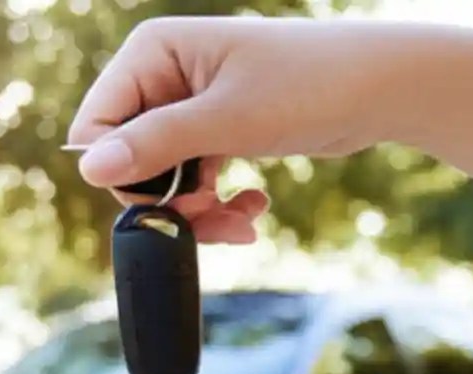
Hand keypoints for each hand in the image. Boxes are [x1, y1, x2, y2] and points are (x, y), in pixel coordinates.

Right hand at [66, 17, 392, 243]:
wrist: (382, 88)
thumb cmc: (310, 83)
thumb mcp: (229, 119)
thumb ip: (157, 144)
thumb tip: (89, 169)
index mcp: (152, 51)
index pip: (97, 125)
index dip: (124, 173)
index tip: (172, 200)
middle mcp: (164, 74)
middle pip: (128, 159)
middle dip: (168, 200)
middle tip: (211, 217)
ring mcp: (190, 105)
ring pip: (163, 180)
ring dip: (196, 212)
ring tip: (240, 223)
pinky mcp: (216, 131)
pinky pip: (193, 181)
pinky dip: (217, 204)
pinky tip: (252, 208)